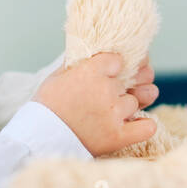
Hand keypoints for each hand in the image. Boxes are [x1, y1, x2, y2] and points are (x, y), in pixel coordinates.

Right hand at [33, 52, 157, 155]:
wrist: (39, 139)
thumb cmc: (46, 106)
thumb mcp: (57, 76)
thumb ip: (78, 61)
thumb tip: (90, 48)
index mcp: (91, 71)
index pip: (118, 60)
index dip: (113, 66)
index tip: (108, 72)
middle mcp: (106, 90)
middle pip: (128, 81)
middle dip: (120, 87)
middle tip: (107, 95)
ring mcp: (114, 114)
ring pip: (136, 101)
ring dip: (128, 106)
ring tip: (113, 112)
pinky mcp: (118, 136)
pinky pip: (147, 127)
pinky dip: (144, 125)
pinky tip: (136, 122)